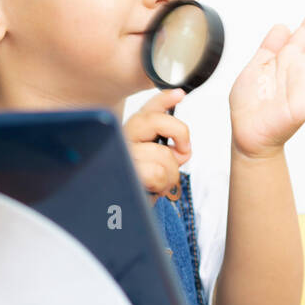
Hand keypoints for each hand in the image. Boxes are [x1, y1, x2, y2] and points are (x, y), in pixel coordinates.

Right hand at [123, 88, 191, 202]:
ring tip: (160, 182)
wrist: (124, 211)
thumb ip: (168, 149)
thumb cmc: (142, 186)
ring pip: (161, 154)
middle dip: (179, 133)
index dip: (164, 99)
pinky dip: (162, 185)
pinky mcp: (124, 174)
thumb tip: (183, 148)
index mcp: (133, 134)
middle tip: (182, 151)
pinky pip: (156, 173)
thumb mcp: (158, 163)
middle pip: (154, 120)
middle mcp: (123, 140)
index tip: (180, 93)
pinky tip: (153, 189)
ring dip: (170, 174)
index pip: (148, 110)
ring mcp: (121, 156)